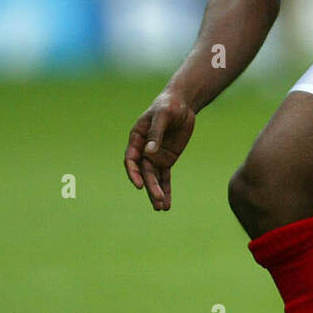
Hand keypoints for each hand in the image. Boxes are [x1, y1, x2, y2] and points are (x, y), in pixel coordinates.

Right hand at [124, 91, 195, 210]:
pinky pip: (165, 177)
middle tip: (157, 201)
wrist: (182, 104)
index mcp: (136, 139)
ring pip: (154, 178)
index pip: (131, 160)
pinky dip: (166, 189)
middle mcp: (143, 151)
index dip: (134, 173)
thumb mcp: (163, 116)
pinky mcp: (167, 160)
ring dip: (157, 193)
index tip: (140, 185)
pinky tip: (167, 203)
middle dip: (150, 188)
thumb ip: (156, 133)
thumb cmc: (168, 106)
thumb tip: (149, 152)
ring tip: (161, 208)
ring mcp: (155, 157)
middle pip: (145, 173)